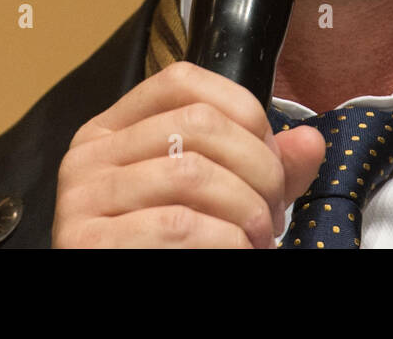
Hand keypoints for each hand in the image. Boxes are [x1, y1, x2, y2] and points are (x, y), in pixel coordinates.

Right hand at [52, 61, 325, 247]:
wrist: (122, 310)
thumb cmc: (167, 248)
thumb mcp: (213, 197)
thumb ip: (259, 167)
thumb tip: (311, 141)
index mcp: (113, 131)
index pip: (182, 81)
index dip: (242, 109)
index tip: (272, 156)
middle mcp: (89, 155)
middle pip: (195, 123)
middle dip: (258, 167)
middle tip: (274, 212)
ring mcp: (81, 197)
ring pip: (191, 173)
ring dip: (246, 209)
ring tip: (260, 239)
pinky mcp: (87, 242)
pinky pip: (177, 225)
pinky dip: (226, 242)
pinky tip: (238, 253)